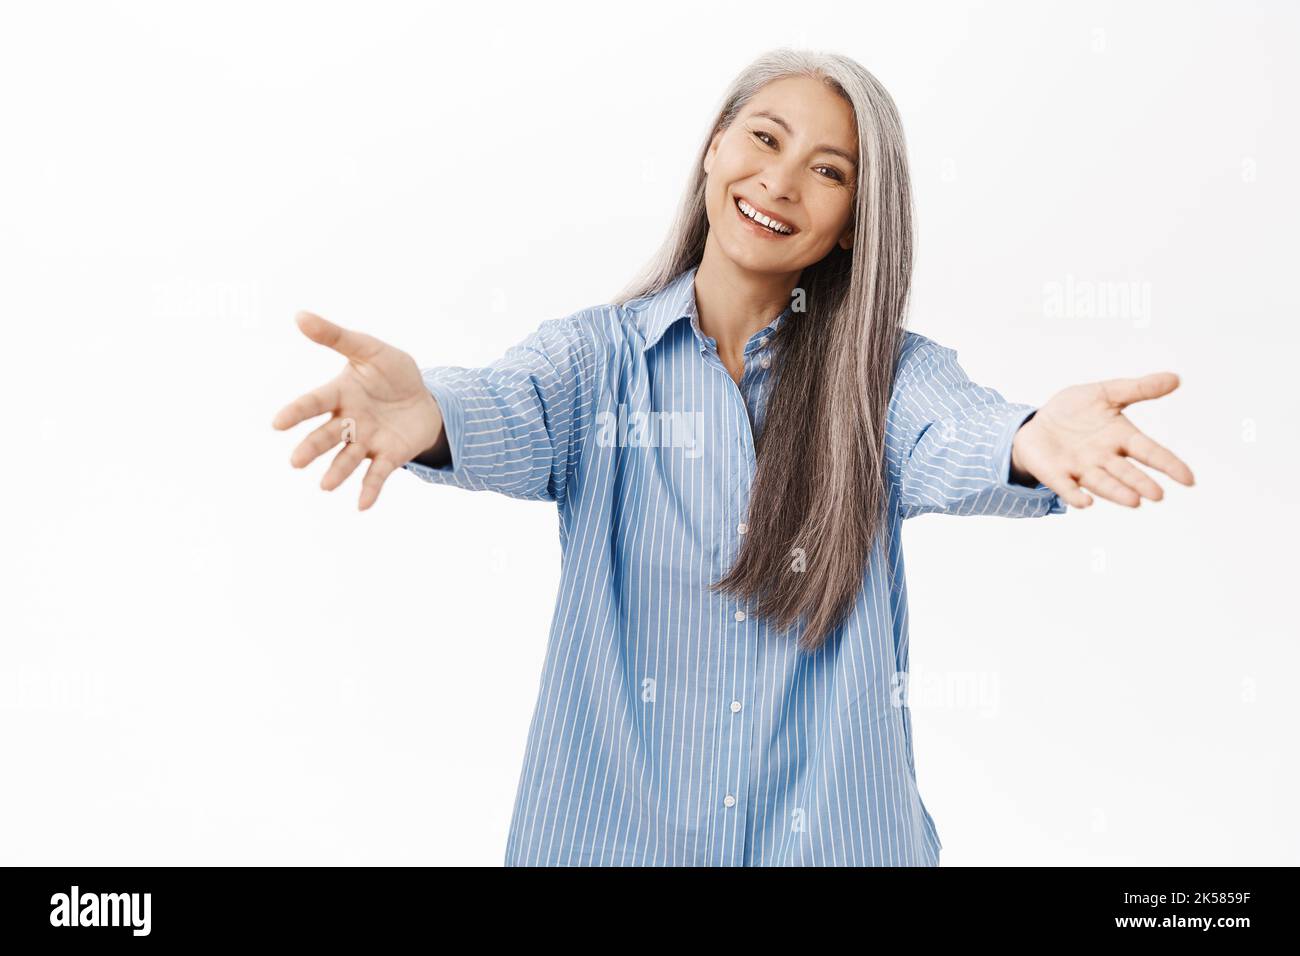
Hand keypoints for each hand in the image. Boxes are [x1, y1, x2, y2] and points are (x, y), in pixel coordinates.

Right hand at [271, 311, 443, 510]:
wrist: (426, 399)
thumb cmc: (393, 373)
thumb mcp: (369, 350)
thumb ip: (337, 336)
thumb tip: (299, 315)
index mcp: (339, 394)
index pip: (313, 403)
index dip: (296, 413)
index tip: (277, 423)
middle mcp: (347, 422)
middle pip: (326, 436)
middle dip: (311, 448)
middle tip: (296, 461)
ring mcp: (367, 442)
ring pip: (347, 459)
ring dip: (336, 472)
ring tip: (326, 486)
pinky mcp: (388, 457)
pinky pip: (377, 476)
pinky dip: (369, 490)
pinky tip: (362, 506)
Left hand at [1010, 372, 1194, 508]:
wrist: (1036, 422)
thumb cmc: (1074, 411)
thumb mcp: (1105, 393)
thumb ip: (1138, 389)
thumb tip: (1176, 378)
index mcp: (1120, 438)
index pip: (1150, 452)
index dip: (1169, 465)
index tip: (1189, 479)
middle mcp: (1105, 458)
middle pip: (1127, 473)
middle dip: (1141, 483)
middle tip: (1158, 495)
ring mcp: (1080, 468)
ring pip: (1103, 483)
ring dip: (1117, 493)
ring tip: (1134, 501)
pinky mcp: (1057, 474)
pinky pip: (1068, 487)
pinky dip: (1076, 495)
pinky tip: (1086, 502)